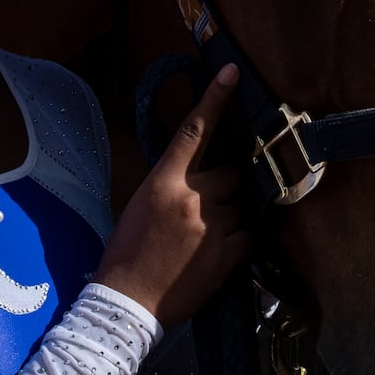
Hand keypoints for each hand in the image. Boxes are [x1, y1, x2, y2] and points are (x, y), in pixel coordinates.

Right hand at [93, 64, 250, 328]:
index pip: (193, 130)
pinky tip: (212, 256)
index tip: (232, 73)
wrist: (128, 300)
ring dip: (229, 219)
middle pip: (231, 173)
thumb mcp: (141, 204)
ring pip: (241, 207)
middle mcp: (192, 197)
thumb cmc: (127, 252)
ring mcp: (213, 225)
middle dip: (224, 187)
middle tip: (205, 209)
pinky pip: (247, 237)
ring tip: (201, 241)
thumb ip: (172, 183)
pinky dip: (236, 244)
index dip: (215, 98)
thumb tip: (199, 173)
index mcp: (164, 181)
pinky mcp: (228, 254)